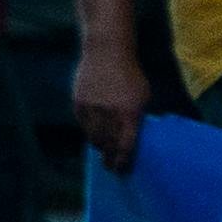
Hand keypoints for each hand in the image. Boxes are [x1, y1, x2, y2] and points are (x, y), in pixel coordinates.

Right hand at [72, 49, 145, 176]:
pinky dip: (89, 131)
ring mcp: (92, 109)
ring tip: (103, 150)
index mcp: (129, 113)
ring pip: (93, 137)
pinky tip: (94, 132)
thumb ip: (136, 117)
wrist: (107, 52)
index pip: (125, 146)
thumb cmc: (130, 74)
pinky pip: (83, 125)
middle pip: (107, 145)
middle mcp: (109, 113)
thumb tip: (130, 137)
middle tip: (110, 166)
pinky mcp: (79, 103)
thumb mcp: (142, 95)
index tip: (121, 169)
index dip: (122, 161)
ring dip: (99, 146)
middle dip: (109, 158)